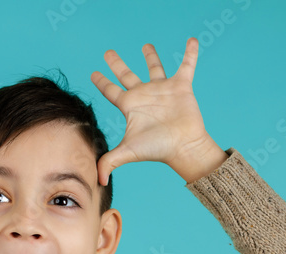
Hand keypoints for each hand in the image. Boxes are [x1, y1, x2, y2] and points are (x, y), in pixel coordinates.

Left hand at [90, 38, 218, 184]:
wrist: (183, 147)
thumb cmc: (157, 149)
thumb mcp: (128, 152)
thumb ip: (109, 162)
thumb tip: (97, 182)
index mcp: (130, 106)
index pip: (111, 91)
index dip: (101, 82)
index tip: (93, 73)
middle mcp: (144, 95)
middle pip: (126, 75)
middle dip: (116, 64)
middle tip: (108, 52)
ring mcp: (163, 90)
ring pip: (155, 67)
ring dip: (151, 56)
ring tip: (145, 45)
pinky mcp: (182, 86)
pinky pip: (187, 65)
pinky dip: (191, 53)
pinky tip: (192, 40)